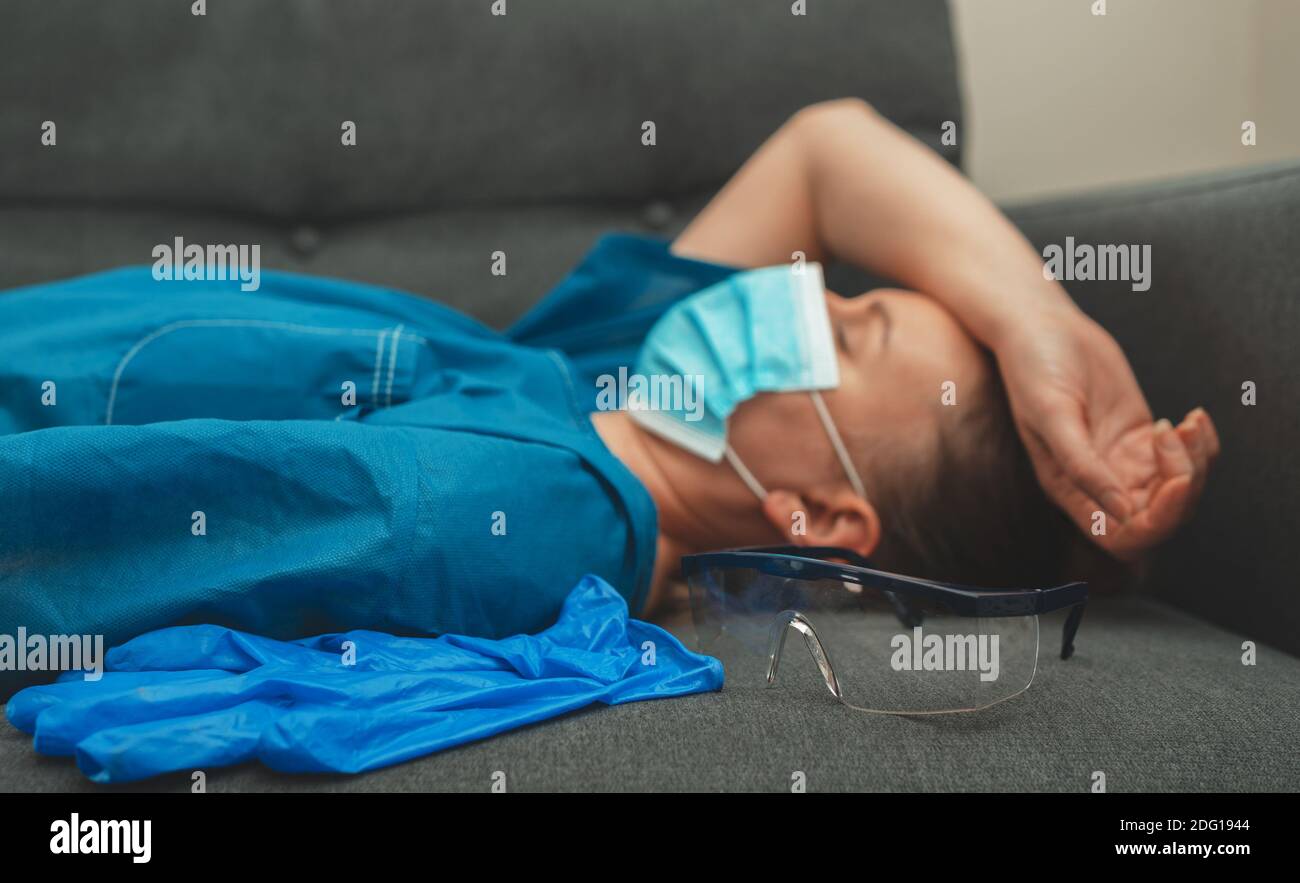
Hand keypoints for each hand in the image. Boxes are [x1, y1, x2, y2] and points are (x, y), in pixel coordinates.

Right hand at [995, 308, 1219, 558]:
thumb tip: (1122, 514)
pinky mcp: (1142, 437)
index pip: (1124, 536)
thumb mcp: (1052, 415)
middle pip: (1159, 515)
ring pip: (1178, 488)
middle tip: (1180, 434)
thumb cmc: (1034, 368)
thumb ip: (1082, 466)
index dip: (1159, 521)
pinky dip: (1201, 443)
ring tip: (1187, 420)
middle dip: (1184, 484)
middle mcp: (1099, 484)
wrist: (1042, 327)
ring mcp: (1123, 461)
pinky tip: (1194, 417)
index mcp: (1070, 491)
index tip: (1176, 480)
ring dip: (1195, 460)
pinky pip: (1185, 458)